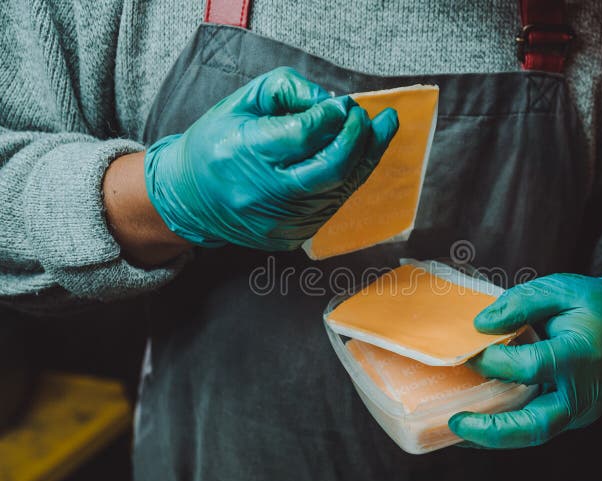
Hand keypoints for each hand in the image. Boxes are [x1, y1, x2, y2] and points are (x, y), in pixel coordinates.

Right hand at [144, 67, 397, 249]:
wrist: (191, 199)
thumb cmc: (217, 143)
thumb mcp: (242, 102)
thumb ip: (288, 91)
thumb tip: (332, 102)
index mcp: (242, 154)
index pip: (302, 136)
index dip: (331, 117)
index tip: (344, 104)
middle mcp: (262, 194)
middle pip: (331, 168)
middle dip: (357, 139)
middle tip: (365, 116)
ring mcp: (281, 222)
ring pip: (339, 189)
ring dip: (363, 158)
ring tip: (378, 130)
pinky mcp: (293, 237)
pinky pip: (333, 204)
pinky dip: (349, 178)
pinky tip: (357, 157)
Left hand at [448, 274, 601, 447]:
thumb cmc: (596, 304)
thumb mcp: (562, 288)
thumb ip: (522, 302)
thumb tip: (481, 325)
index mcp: (583, 354)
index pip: (532, 367)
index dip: (496, 361)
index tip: (470, 351)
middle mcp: (585, 392)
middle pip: (538, 426)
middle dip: (493, 430)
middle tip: (456, 422)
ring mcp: (582, 410)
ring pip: (536, 435)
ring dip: (494, 437)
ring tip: (457, 428)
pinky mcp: (574, 417)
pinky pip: (537, 427)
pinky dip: (507, 428)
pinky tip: (476, 423)